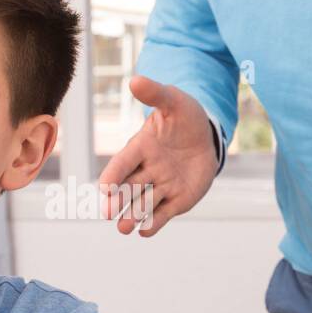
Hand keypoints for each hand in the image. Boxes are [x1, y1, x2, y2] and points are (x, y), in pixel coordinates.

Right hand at [96, 76, 218, 237]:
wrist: (206, 136)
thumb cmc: (184, 116)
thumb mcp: (173, 101)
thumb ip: (155, 93)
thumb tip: (134, 80)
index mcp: (140, 148)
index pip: (122, 163)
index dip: (113, 175)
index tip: (105, 188)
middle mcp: (147, 170)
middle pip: (129, 188)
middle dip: (118, 201)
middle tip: (109, 214)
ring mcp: (161, 186)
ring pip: (143, 204)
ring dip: (132, 216)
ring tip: (124, 228)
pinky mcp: (177, 200)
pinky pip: (164, 214)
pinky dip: (154, 224)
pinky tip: (145, 232)